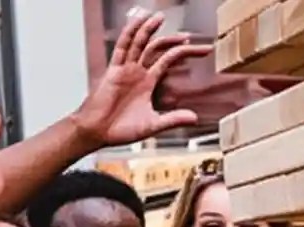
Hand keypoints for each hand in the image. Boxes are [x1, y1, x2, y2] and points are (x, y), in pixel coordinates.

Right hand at [71, 10, 211, 149]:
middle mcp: (138, 72)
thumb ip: (172, 119)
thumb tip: (194, 117)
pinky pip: (122, 47)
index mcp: (148, 82)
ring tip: (160, 17)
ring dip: (149, 29)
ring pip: (140, 42)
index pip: (170, 60)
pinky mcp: (114, 70)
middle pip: (158, 48)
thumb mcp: (153, 124)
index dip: (186, 53)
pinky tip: (138, 22)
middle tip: (189, 36)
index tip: (204, 50)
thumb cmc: (121, 130)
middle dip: (173, 40)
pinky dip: (130, 33)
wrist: (98, 132)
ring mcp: (126, 69)